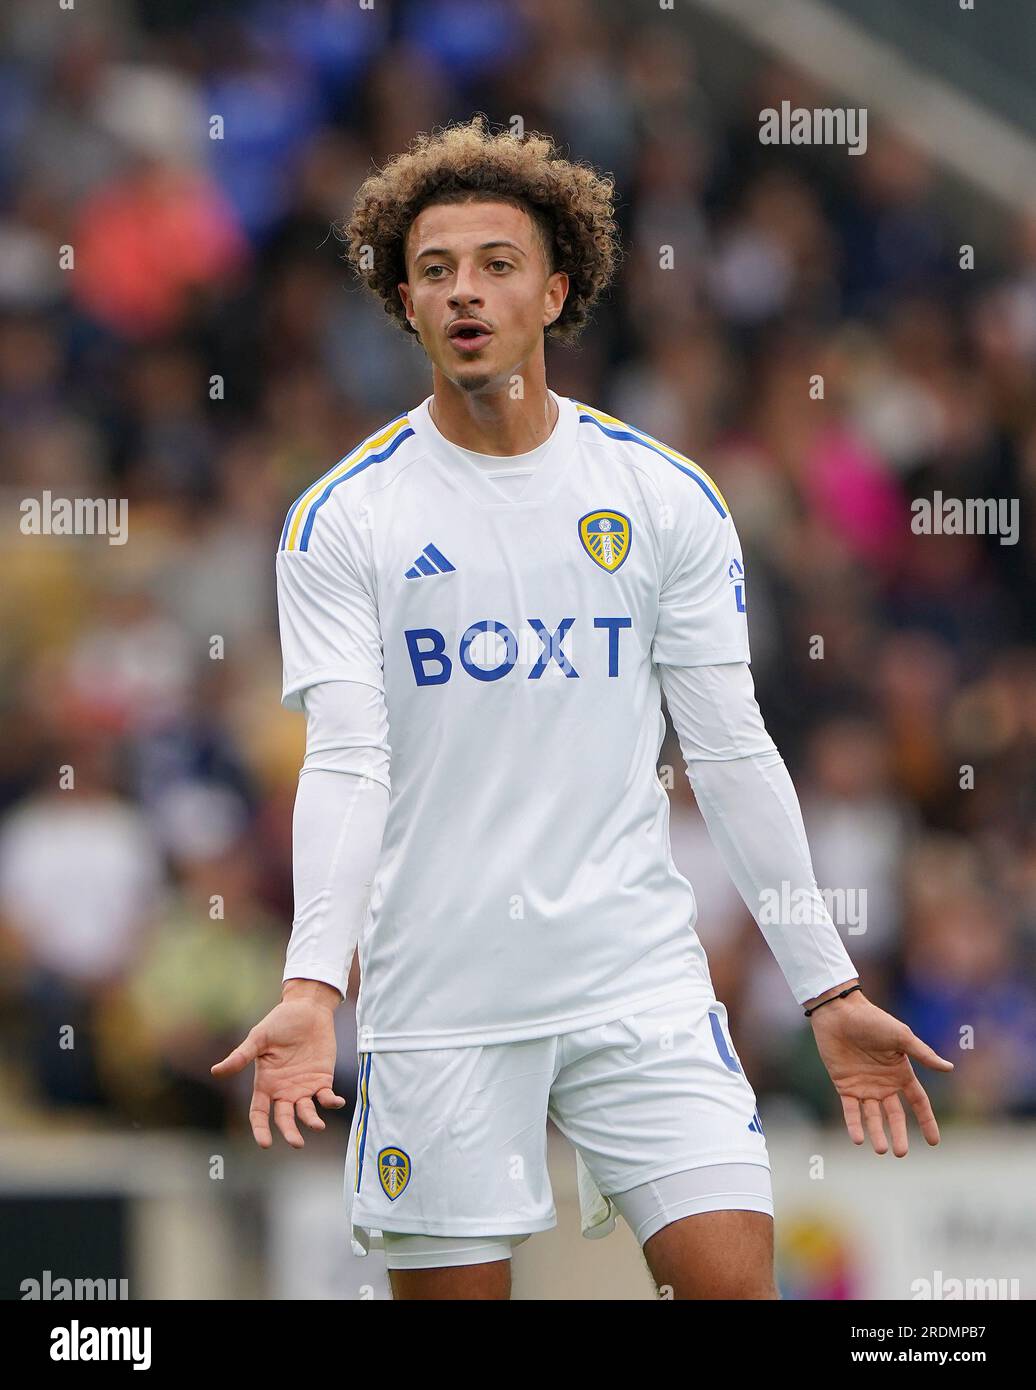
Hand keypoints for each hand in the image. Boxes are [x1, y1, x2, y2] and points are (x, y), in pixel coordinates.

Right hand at [211, 983, 346, 1147]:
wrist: (307, 1008)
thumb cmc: (280, 1022)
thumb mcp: (259, 1038)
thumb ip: (241, 1056)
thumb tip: (215, 1071)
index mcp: (265, 1083)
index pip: (259, 1113)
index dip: (261, 1129)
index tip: (265, 1143)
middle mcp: (284, 1090)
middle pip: (284, 1119)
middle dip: (290, 1132)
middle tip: (297, 1143)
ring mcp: (303, 1086)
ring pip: (306, 1112)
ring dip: (312, 1121)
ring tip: (318, 1126)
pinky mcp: (322, 1079)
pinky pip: (326, 1097)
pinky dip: (332, 1102)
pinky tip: (337, 1102)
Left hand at [808, 991, 953, 1155]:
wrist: (839, 1012)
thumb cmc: (872, 1020)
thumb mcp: (901, 1036)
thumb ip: (923, 1054)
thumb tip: (949, 1068)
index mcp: (901, 1073)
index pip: (918, 1102)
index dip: (927, 1121)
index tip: (934, 1142)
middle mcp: (884, 1084)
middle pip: (895, 1115)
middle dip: (898, 1134)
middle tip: (900, 1153)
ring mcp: (864, 1086)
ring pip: (873, 1117)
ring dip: (876, 1133)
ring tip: (881, 1149)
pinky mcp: (844, 1086)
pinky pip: (850, 1110)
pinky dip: (854, 1124)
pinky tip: (858, 1139)